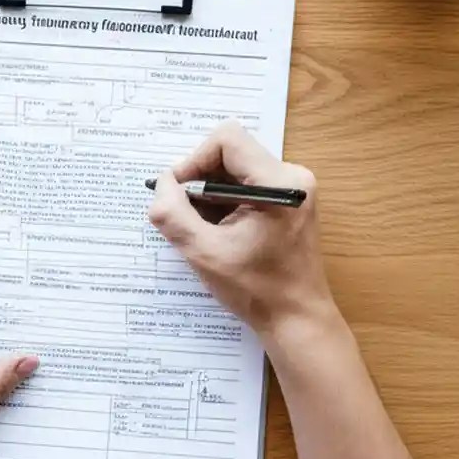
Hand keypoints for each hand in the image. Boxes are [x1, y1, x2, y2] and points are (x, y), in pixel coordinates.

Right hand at [148, 121, 333, 336]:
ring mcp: (292, 189)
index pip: (227, 140)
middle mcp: (291, 177)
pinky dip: (223, 202)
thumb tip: (161, 185)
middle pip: (230, 153)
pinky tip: (216, 231)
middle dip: (199, 180)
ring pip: (235, 170)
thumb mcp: (204, 252)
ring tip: (200, 228)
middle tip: (182, 214)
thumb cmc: (257, 290)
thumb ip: (173, 214)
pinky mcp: (288, 202)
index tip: (177, 192)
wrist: (296, 318)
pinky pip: (246, 185)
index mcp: (278, 183)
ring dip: (209, 194)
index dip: (193, 160)